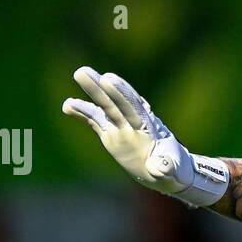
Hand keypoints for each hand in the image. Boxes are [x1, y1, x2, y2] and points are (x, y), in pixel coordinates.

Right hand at [61, 66, 229, 207]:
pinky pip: (95, 121)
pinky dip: (82, 113)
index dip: (122, 93)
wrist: (167, 171)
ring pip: (104, 107)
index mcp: (148, 127)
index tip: (108, 78)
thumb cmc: (173, 169)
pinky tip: (67, 105)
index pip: (133, 107)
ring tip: (78, 74)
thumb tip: (162, 166)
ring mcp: (121, 127)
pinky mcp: (112, 134)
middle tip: (82, 71)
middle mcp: (133, 123)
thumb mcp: (173, 170)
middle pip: (115, 102)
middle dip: (100, 88)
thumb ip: (167, 166)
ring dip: (91, 92)